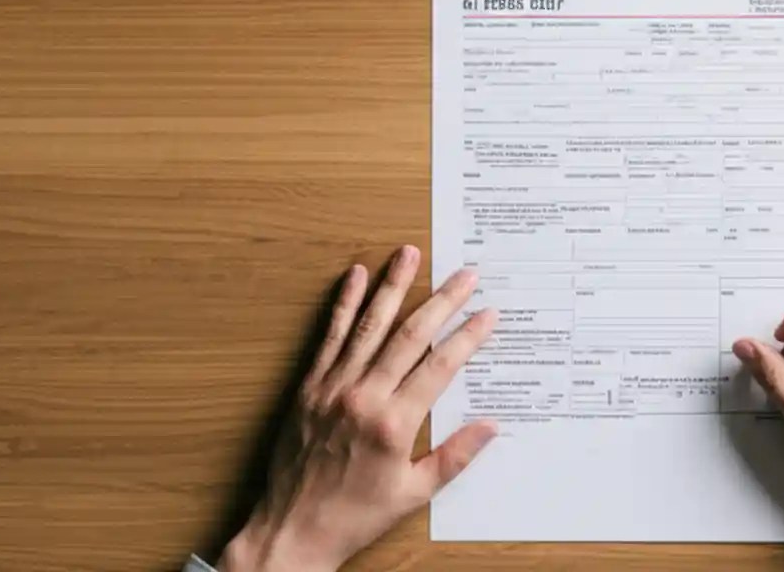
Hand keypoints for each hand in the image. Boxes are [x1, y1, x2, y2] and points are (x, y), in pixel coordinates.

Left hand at [218, 246, 497, 571]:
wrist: (292, 530)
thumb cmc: (354, 516)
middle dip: (442, 301)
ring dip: (392, 287)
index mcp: (394, 424)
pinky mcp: (309, 387)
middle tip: (465, 275)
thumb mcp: (413, 493)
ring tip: (409, 254)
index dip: (467, 337)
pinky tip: (355, 276)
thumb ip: (454, 456)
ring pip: (370, 326)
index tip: (488, 315)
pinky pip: (330, 336)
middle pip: (410, 336)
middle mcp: (363, 397)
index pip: (440, 367)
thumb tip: (491, 427)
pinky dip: (344, 304)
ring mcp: (333, 387)